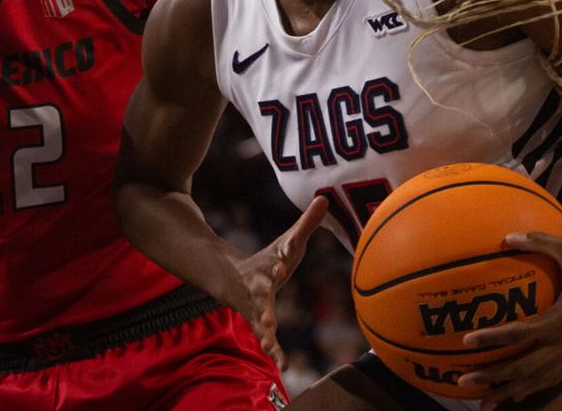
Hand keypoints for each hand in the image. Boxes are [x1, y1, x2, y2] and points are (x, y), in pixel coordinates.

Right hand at [234, 195, 326, 369]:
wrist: (235, 280)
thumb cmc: (272, 260)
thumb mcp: (288, 242)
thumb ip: (307, 224)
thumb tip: (325, 197)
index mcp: (269, 265)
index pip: (276, 260)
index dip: (279, 261)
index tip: (281, 263)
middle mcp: (259, 287)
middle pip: (262, 295)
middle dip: (265, 304)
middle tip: (267, 315)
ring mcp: (256, 307)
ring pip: (259, 320)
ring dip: (265, 332)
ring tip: (271, 344)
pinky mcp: (259, 323)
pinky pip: (266, 339)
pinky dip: (274, 351)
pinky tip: (283, 365)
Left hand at [458, 232, 561, 410]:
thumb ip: (539, 241)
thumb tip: (506, 236)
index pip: (522, 334)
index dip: (493, 339)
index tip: (467, 341)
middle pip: (525, 368)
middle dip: (494, 377)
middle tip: (463, 380)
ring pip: (538, 380)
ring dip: (510, 390)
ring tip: (485, 402)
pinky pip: (552, 377)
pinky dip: (531, 387)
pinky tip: (515, 393)